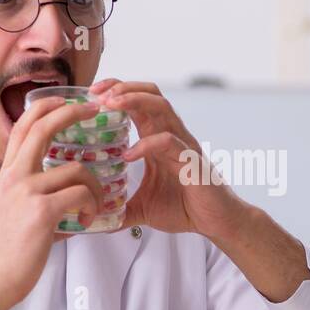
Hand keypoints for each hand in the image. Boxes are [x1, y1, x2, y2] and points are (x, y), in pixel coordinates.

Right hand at [0, 96, 105, 309]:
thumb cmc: (9, 248)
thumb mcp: (15, 207)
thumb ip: (35, 190)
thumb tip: (65, 187)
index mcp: (9, 173)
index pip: (24, 125)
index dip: (47, 107)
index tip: (68, 100)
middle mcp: (15, 176)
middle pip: (42, 127)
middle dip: (71, 112)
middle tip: (93, 111)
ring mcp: (27, 191)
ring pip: (76, 170)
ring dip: (95, 188)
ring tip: (94, 207)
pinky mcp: (42, 211)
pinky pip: (81, 195)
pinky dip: (91, 207)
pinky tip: (84, 221)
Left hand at [90, 78, 251, 244]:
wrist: (217, 223)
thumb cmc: (185, 208)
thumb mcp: (142, 208)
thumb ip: (119, 208)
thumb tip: (95, 218)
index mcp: (159, 138)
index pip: (139, 101)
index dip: (116, 90)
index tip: (92, 93)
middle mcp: (172, 135)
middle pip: (151, 93)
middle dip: (123, 87)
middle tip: (98, 94)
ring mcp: (183, 146)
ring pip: (162, 107)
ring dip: (134, 100)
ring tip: (111, 105)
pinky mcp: (192, 162)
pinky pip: (169, 142)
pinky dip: (147, 144)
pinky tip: (128, 156)